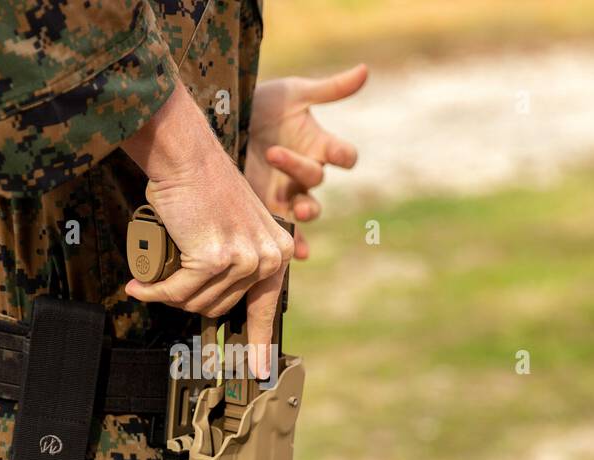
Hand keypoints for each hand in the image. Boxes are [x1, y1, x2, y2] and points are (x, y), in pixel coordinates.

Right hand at [123, 82, 294, 377]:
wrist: (186, 156)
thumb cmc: (202, 187)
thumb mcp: (236, 226)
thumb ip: (238, 262)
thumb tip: (218, 305)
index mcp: (277, 252)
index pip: (267, 309)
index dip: (259, 344)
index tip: (258, 371)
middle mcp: (267, 258)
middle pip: (220, 308)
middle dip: (188, 299)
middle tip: (165, 283)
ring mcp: (243, 260)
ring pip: (197, 303)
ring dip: (169, 294)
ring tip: (152, 274)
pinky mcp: (214, 259)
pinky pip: (177, 293)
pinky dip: (154, 291)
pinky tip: (139, 284)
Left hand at [245, 64, 367, 258]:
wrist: (227, 122)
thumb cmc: (265, 104)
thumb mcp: (293, 94)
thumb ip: (329, 89)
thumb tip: (365, 70)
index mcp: (319, 145)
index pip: (344, 155)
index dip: (344, 156)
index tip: (338, 155)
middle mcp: (306, 171)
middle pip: (315, 178)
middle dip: (300, 170)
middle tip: (275, 154)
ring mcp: (287, 191)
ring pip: (306, 208)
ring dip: (306, 211)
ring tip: (300, 211)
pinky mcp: (267, 206)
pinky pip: (286, 229)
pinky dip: (296, 243)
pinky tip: (297, 254)